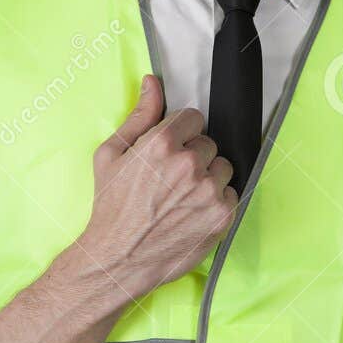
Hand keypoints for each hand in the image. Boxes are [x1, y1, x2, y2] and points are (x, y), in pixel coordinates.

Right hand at [83, 75, 236, 295]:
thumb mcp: (111, 155)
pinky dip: (216, 201)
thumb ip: (139, 115)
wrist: (119, 258)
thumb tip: (153, 83)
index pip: (193, 118)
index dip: (180, 134)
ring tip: (181, 197)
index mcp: (161, 143)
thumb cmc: (111, 208)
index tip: (169, 152)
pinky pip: (231, 193)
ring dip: (208, 177)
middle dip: (193, 156)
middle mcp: (189, 164)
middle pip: (208, 143)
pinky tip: (192, 212)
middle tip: (170, 180)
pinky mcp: (222, 216)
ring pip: (223, 167)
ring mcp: (209, 191)